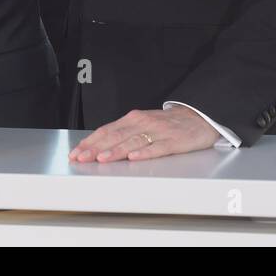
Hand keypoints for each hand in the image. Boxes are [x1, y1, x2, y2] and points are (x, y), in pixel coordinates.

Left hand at [68, 106, 219, 162]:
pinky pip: (158, 148)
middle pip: (116, 136)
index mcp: (133, 119)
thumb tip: (99, 147)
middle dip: (96, 148)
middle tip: (81, 158)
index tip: (75, 152)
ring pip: (133, 141)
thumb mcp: (143, 124)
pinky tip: (134, 157)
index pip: (106, 130)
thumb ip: (123, 134)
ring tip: (102, 159)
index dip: (90, 142)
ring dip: (116, 151)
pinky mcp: (174, 141)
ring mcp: (158, 131)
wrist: (199, 116)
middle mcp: (143, 123)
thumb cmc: (167, 124)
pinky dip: (145, 152)